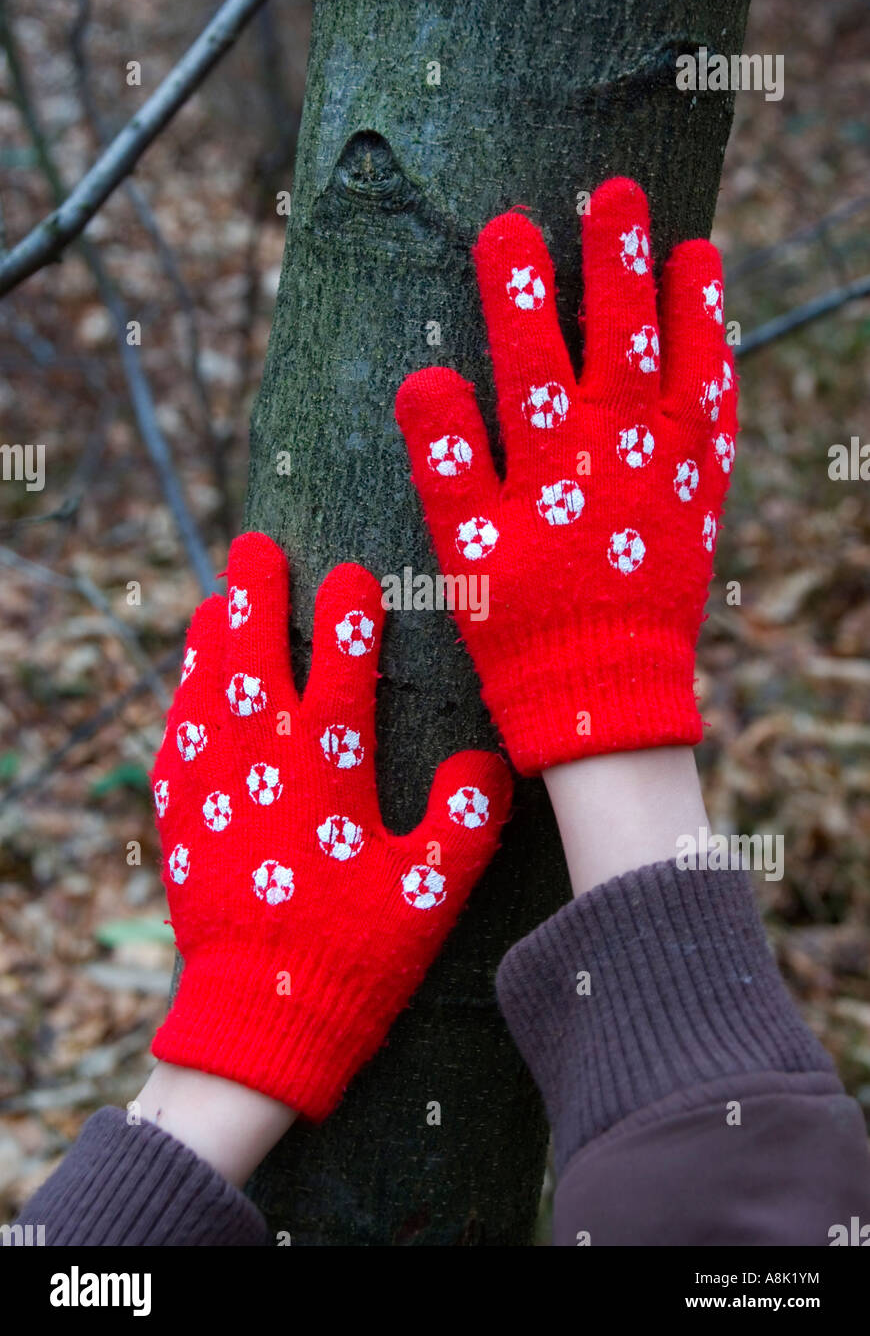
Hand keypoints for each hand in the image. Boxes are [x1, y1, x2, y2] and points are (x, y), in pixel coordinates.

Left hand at [150, 532, 511, 1119]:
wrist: (264, 1018)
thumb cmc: (356, 952)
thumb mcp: (431, 890)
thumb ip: (466, 818)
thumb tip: (492, 760)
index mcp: (327, 767)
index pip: (342, 665)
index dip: (351, 612)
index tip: (353, 571)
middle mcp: (262, 761)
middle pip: (254, 654)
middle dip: (256, 594)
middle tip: (256, 547)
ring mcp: (215, 788)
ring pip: (206, 690)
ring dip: (211, 640)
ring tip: (213, 600)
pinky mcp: (184, 822)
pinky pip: (176, 744)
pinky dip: (183, 706)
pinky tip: (188, 694)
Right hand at [396, 177, 737, 774]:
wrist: (605, 693)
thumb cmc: (521, 625)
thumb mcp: (464, 552)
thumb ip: (444, 462)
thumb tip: (422, 377)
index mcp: (551, 458)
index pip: (529, 350)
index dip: (517, 285)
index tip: (508, 226)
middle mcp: (618, 449)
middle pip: (620, 334)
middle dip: (615, 260)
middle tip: (617, 194)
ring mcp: (669, 469)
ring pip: (685, 365)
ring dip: (688, 302)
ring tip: (692, 245)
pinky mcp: (702, 497)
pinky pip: (721, 421)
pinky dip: (723, 373)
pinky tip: (721, 339)